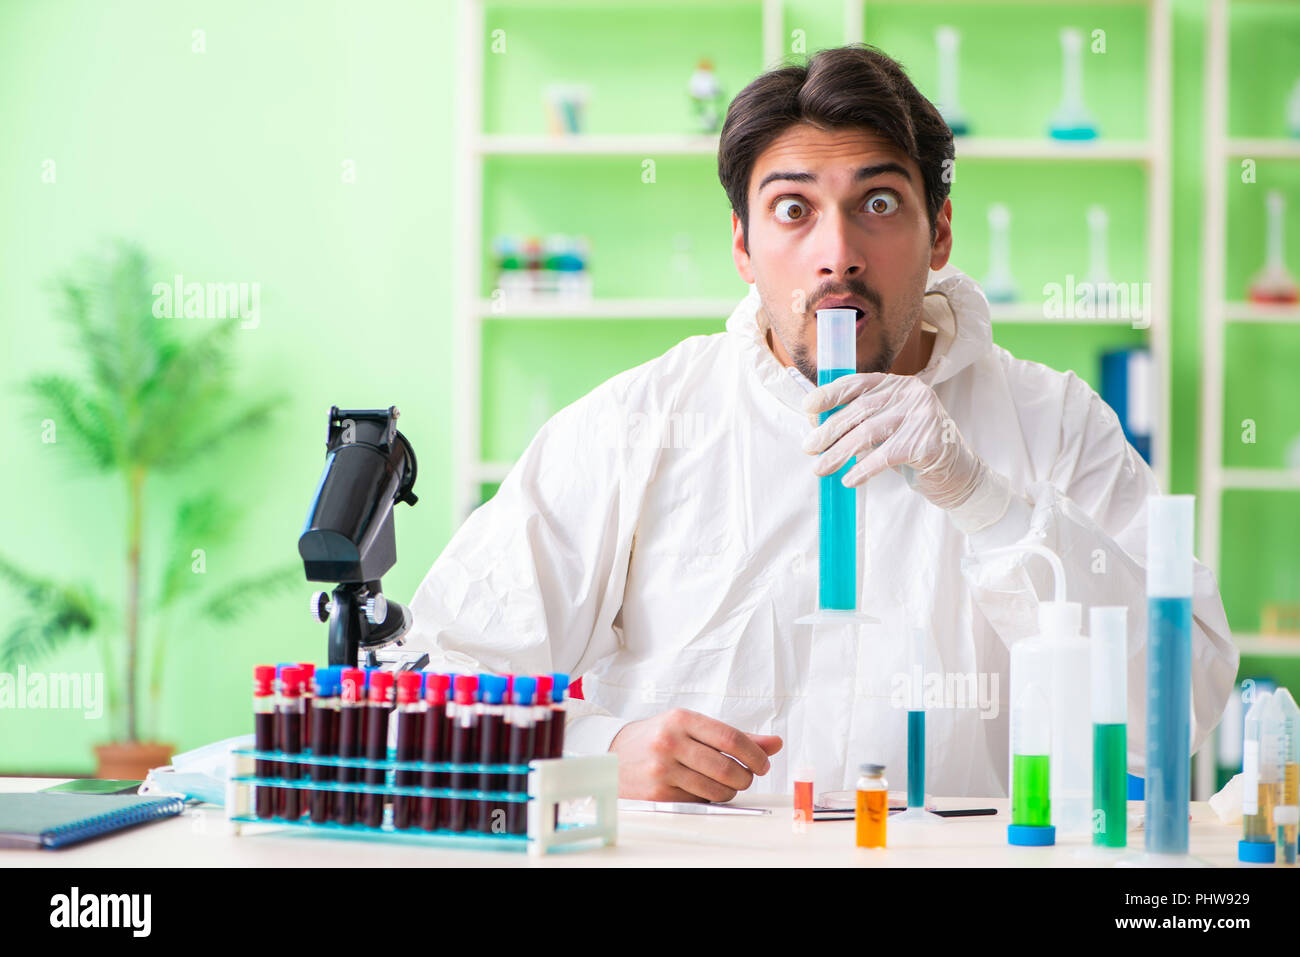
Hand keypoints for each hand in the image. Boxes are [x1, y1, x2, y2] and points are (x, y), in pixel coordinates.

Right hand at [609, 708, 783, 801]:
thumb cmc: (658, 738)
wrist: (613, 756)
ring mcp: (662, 769)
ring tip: (725, 784)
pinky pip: (699, 801)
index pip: (730, 737)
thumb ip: (734, 736)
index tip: (763, 763)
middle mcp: (670, 742)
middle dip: (745, 777)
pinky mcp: (658, 793)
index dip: (754, 754)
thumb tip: (775, 743)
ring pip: (716, 789)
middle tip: (745, 776)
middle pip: (727, 767)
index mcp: (681, 719)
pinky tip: (701, 788)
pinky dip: (708, 799)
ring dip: (729, 791)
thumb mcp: (691, 727)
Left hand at [801, 372, 985, 511]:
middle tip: (809, 448)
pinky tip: (849, 480)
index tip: (808, 408)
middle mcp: (911, 393)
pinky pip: (885, 455)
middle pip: (859, 410)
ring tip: (820, 468)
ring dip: (839, 452)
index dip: (830, 394)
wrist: (958, 475)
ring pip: (868, 433)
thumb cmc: (914, 449)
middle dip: (829, 431)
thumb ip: (859, 420)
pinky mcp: (928, 441)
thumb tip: (816, 425)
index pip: (857, 383)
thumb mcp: (887, 426)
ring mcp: (922, 415)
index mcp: (897, 384)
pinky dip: (863, 469)